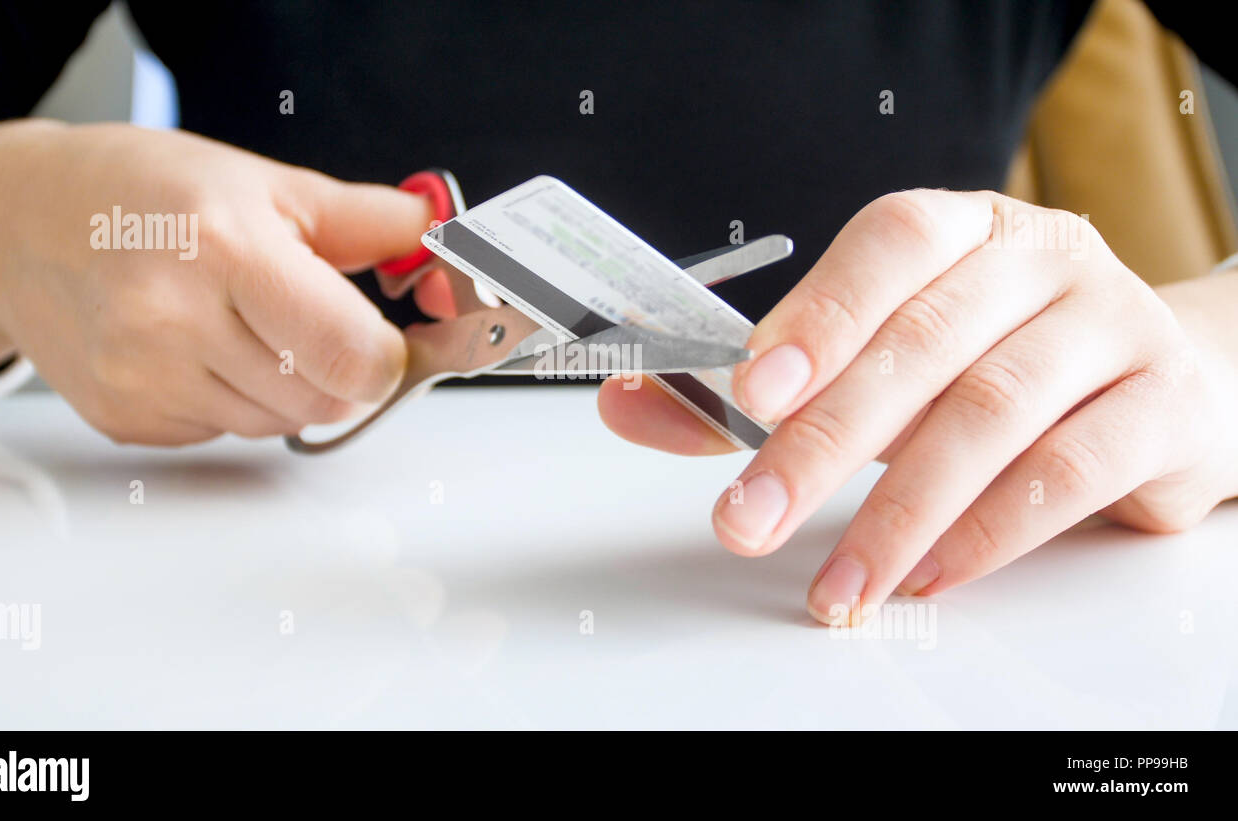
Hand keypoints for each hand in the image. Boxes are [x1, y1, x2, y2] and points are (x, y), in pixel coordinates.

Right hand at [0, 120, 431, 443]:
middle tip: (313, 323)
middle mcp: (176, 321)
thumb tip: (435, 234)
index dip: (387, 357)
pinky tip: (200, 348)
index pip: (351, 353)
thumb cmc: (135, 192)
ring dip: (287, 387)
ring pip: (278, 424)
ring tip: (244, 324)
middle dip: (340, 370)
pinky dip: (233, 401)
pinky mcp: (127, 419)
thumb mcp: (260, 182)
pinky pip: (224, 434)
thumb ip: (364, 219)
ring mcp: (144, 379)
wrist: (18, 224)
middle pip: (323, 402)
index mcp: (226, 249)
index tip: (386, 341)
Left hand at [599, 190, 1237, 623]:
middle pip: (924, 343)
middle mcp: (1041, 261)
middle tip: (749, 515)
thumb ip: (758, 387)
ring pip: (992, 413)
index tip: (748, 392)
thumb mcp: (884, 359)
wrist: (1171, 380)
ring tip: (838, 580)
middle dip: (824, 442)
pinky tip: (929, 572)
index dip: (818, 313)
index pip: (888, 245)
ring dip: (898, 510)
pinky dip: (990, 531)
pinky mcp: (1166, 406)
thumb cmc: (1002, 361)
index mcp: (963, 229)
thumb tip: (628, 402)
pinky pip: (1071, 471)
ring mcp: (1113, 325)